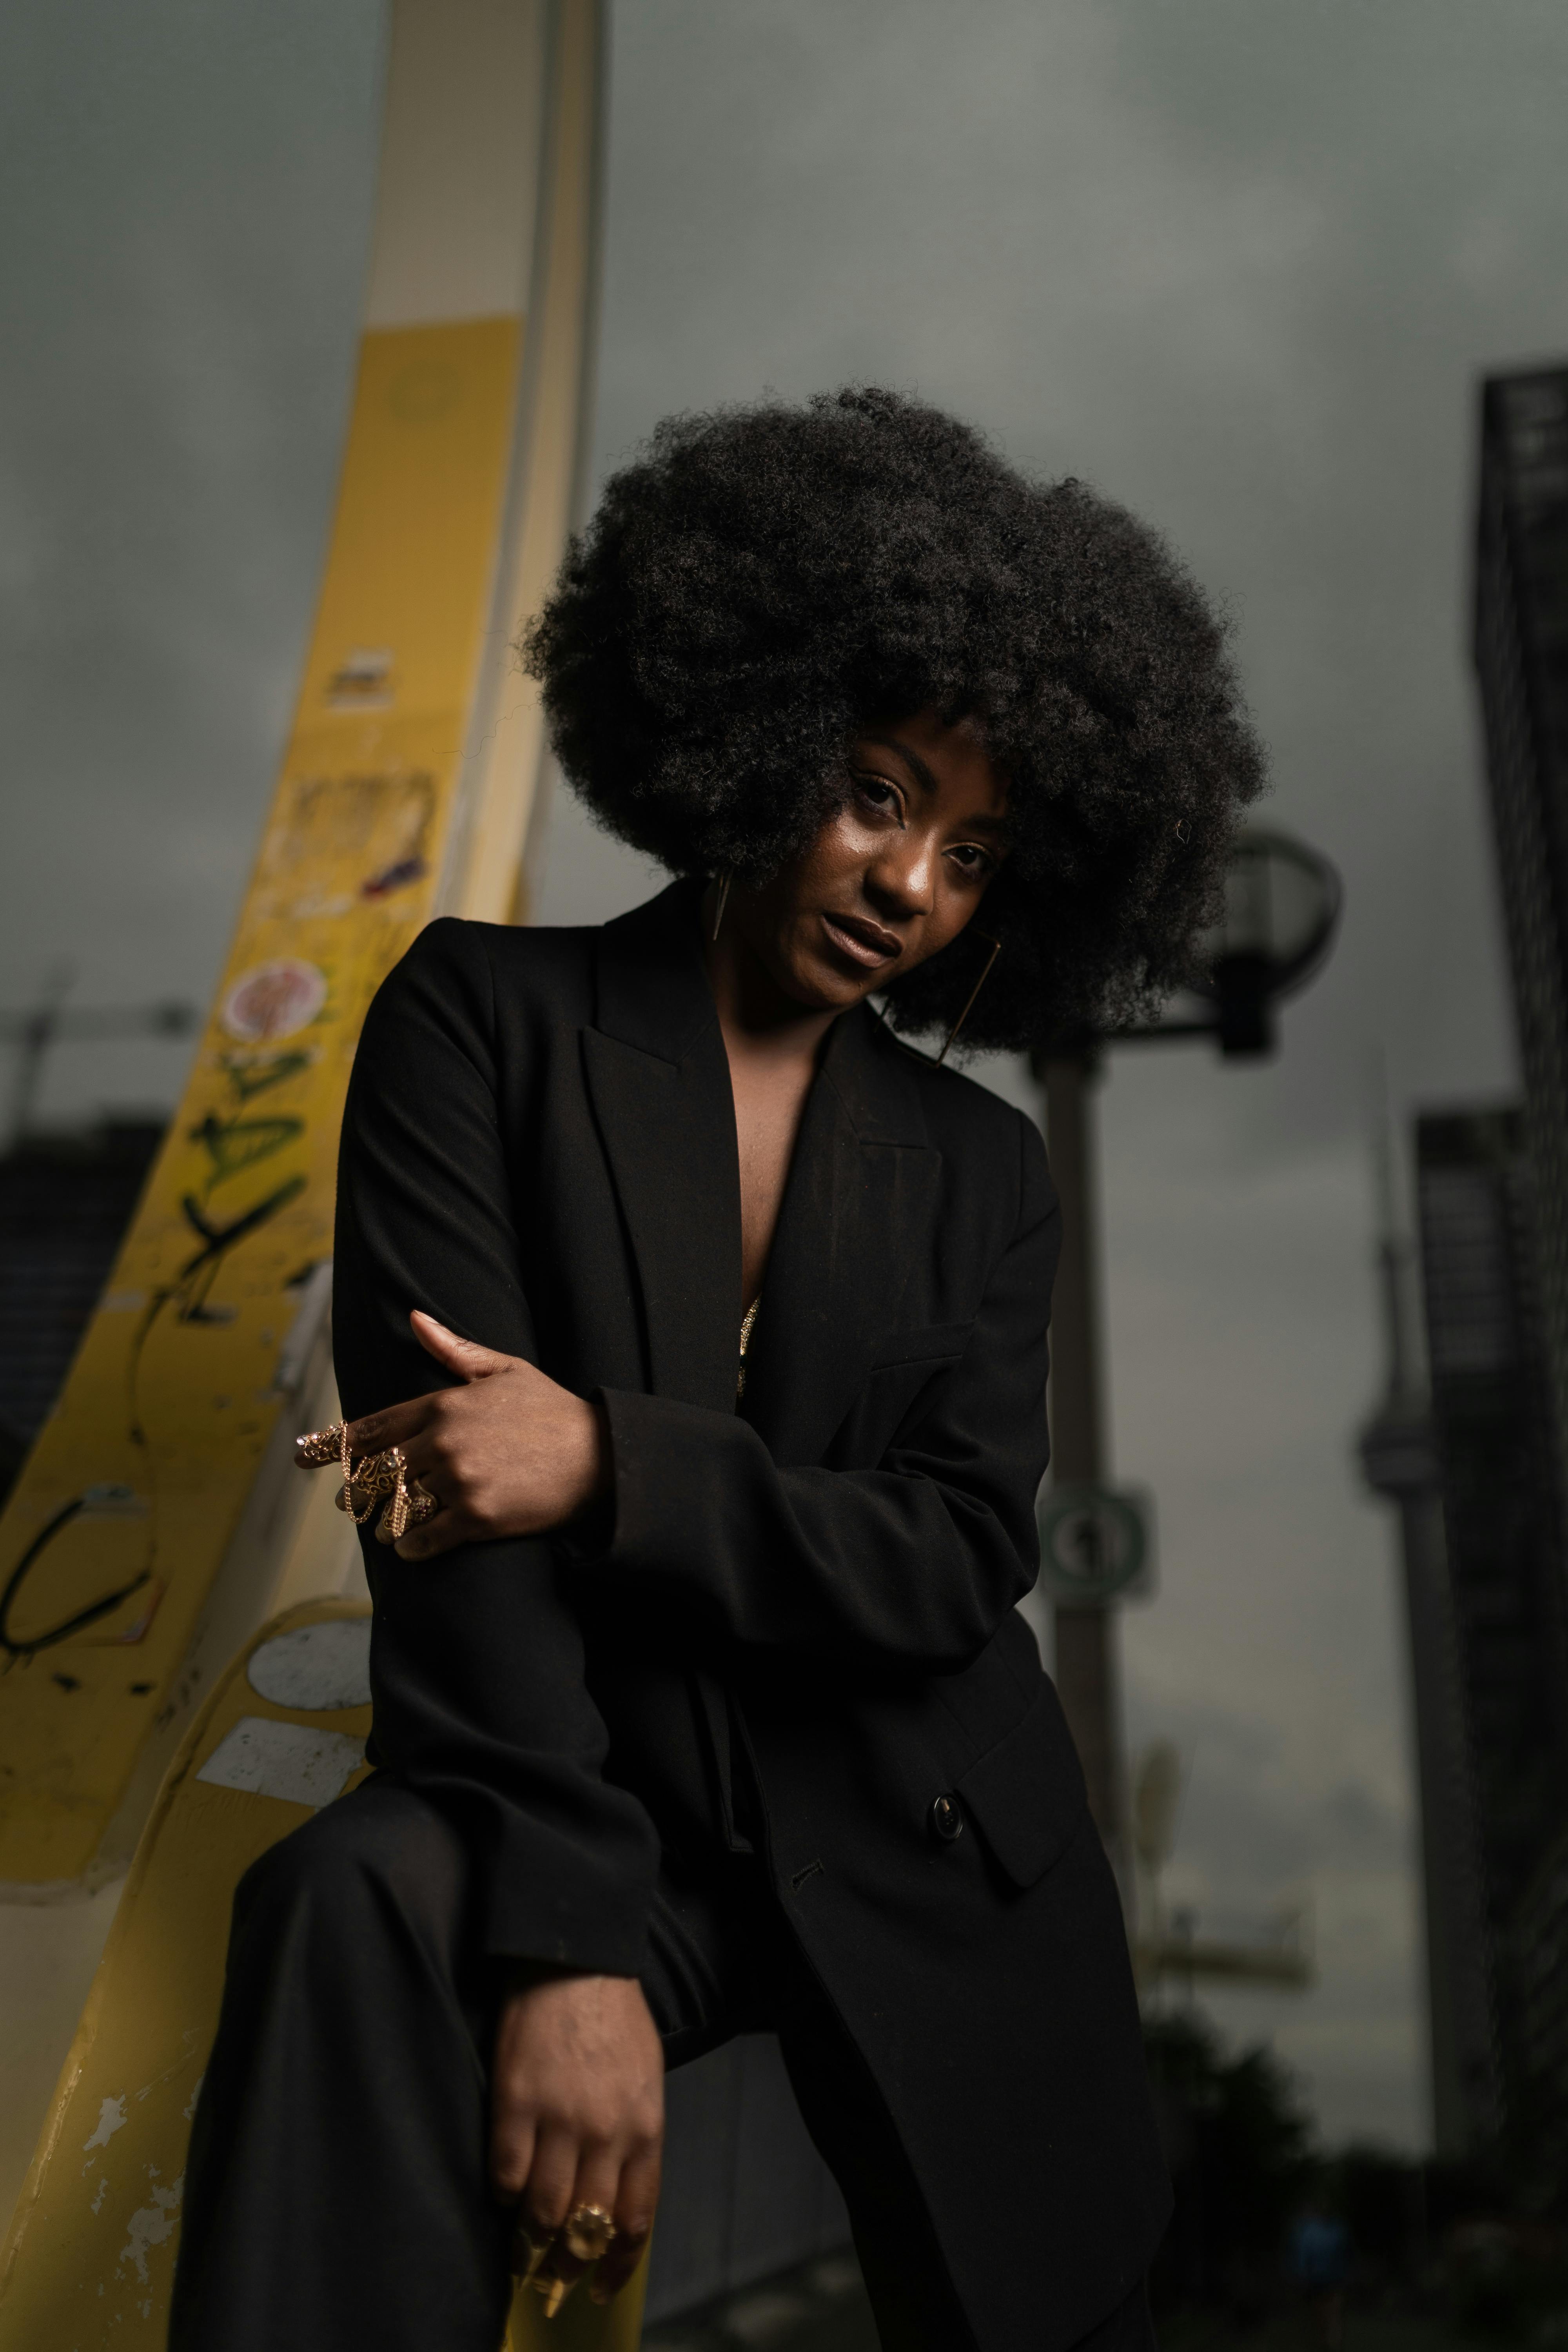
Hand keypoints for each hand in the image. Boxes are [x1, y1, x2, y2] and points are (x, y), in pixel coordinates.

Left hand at [316, 1312, 606, 1558]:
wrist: (599, 1456)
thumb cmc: (550, 1411)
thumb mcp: (504, 1369)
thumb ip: (454, 1350)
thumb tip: (415, 1318)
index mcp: (444, 1404)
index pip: (373, 1426)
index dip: (334, 1444)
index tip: (304, 1455)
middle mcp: (443, 1441)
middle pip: (377, 1471)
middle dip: (357, 1489)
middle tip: (347, 1502)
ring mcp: (458, 1480)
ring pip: (396, 1506)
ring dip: (383, 1521)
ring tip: (379, 1528)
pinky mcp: (476, 1516)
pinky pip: (424, 1536)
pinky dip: (410, 1545)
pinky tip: (407, 1548)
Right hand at [492, 1972, 663, 2306]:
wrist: (577, 1960)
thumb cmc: (614, 2020)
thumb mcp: (646, 2080)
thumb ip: (634, 2138)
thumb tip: (614, 2193)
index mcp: (645, 2129)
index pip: (634, 2220)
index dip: (615, 2264)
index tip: (600, 2287)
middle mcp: (606, 2133)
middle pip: (585, 2226)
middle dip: (568, 2260)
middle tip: (552, 2273)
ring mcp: (560, 2120)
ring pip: (543, 2210)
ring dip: (531, 2235)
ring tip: (523, 2240)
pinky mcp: (516, 2103)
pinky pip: (504, 2173)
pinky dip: (503, 2190)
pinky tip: (505, 2184)